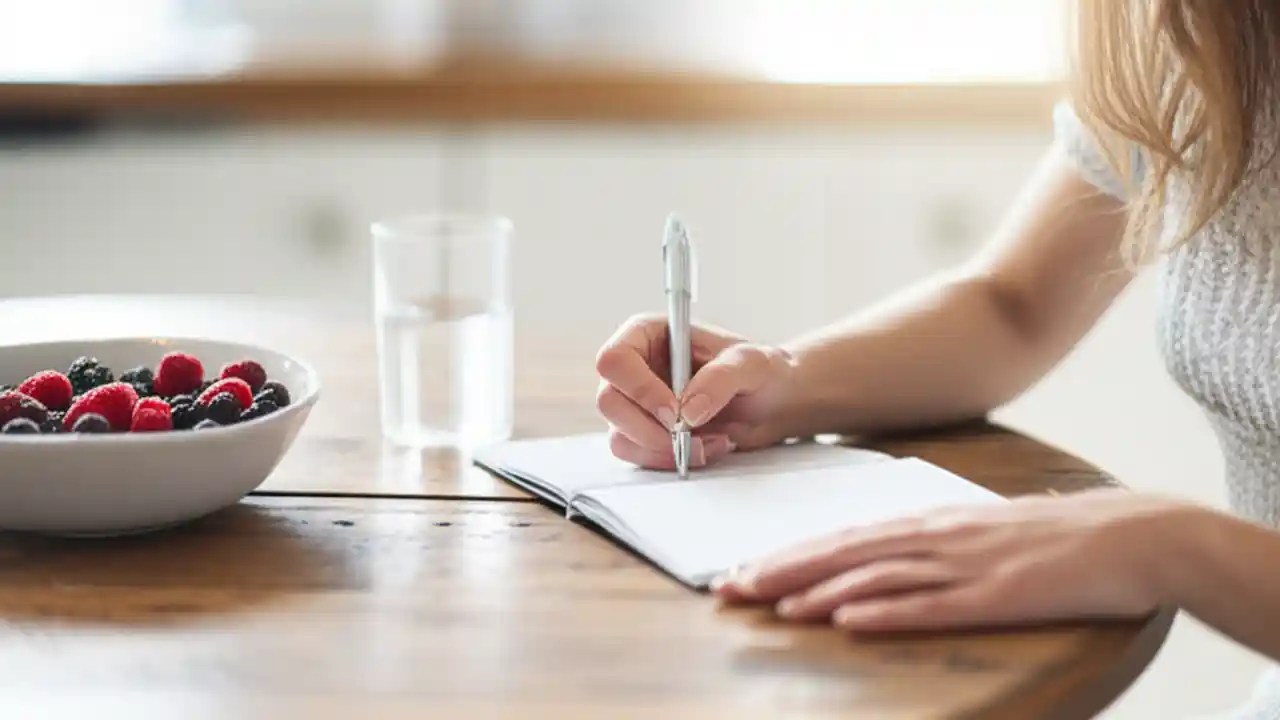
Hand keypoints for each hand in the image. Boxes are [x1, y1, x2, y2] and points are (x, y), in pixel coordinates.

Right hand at [594, 314, 793, 468]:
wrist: (772, 404)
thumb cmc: (761, 371)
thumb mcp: (751, 364)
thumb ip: (720, 379)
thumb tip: (687, 410)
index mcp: (648, 334)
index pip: (615, 359)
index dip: (638, 388)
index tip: (675, 412)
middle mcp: (634, 367)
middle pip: (608, 401)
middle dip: (650, 428)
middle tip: (689, 434)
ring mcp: (635, 403)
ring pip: (619, 433)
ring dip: (662, 448)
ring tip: (707, 443)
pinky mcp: (643, 433)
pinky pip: (635, 454)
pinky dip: (666, 459)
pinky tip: (701, 450)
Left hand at [711, 489, 1189, 631]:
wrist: (1133, 533)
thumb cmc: (1056, 535)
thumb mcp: (982, 530)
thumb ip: (933, 541)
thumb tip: (885, 555)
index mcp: (931, 521)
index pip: (845, 537)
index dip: (792, 553)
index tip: (746, 565)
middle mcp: (937, 537)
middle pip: (845, 553)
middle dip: (784, 569)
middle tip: (731, 585)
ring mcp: (966, 566)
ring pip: (876, 576)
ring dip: (818, 590)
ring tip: (769, 602)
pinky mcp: (997, 596)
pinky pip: (932, 605)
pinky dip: (885, 612)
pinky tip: (848, 620)